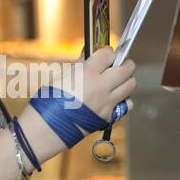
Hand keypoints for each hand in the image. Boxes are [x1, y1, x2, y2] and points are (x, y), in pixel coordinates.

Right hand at [18, 46, 136, 163]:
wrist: (48, 126)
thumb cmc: (49, 100)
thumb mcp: (62, 76)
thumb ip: (80, 64)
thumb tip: (88, 53)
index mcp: (88, 72)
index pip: (109, 54)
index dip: (108, 52)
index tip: (105, 54)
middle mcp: (102, 86)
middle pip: (127, 68)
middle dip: (124, 63)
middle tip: (118, 64)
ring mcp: (108, 102)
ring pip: (131, 85)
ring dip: (127, 80)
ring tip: (118, 80)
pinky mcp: (109, 116)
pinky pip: (127, 104)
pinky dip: (125, 100)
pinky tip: (116, 98)